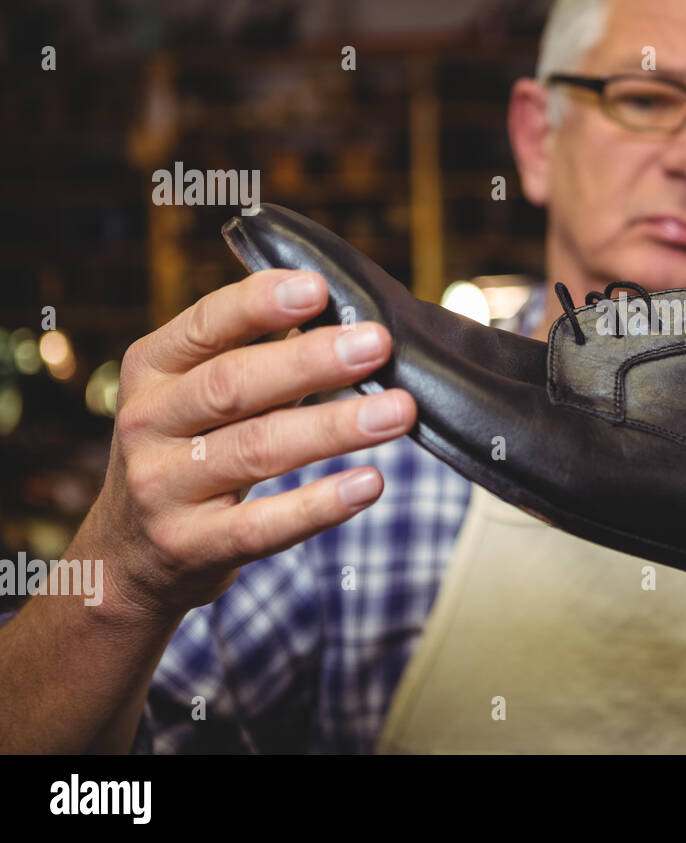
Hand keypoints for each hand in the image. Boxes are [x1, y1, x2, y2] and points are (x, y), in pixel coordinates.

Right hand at [85, 269, 416, 620]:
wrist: (129, 555)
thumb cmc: (190, 450)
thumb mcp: (201, 395)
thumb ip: (262, 355)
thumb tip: (345, 313)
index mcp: (152, 370)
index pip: (206, 326)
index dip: (260, 303)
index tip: (319, 286)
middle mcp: (148, 424)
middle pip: (233, 385)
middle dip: (310, 361)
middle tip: (376, 344)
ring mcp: (163, 488)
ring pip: (257, 451)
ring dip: (334, 428)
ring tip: (398, 410)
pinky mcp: (191, 546)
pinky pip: (263, 525)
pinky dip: (320, 504)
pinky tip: (369, 483)